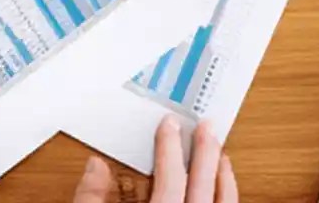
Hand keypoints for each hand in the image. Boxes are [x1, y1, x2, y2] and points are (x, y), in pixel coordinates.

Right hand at [73, 116, 237, 202]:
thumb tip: (95, 167)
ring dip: (223, 176)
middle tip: (206, 126)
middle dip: (205, 153)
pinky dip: (228, 196)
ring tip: (221, 153)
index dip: (169, 149)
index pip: (171, 180)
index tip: (169, 124)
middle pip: (203, 187)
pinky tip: (225, 185)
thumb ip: (91, 199)